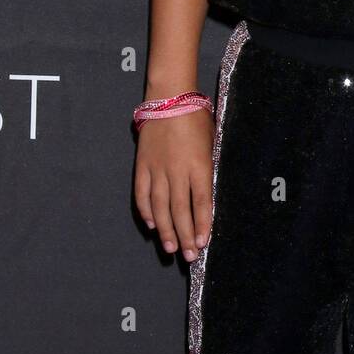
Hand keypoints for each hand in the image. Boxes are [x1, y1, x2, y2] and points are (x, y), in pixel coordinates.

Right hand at [134, 110, 213, 262]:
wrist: (169, 97)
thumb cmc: (196, 118)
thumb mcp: (211, 142)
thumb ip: (208, 169)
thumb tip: (206, 198)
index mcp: (199, 164)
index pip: (201, 202)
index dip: (202, 225)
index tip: (204, 243)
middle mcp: (177, 170)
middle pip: (181, 210)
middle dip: (185, 236)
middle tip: (189, 256)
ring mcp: (157, 168)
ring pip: (160, 207)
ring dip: (166, 230)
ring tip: (170, 249)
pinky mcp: (142, 165)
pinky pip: (142, 193)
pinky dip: (146, 211)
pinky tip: (152, 225)